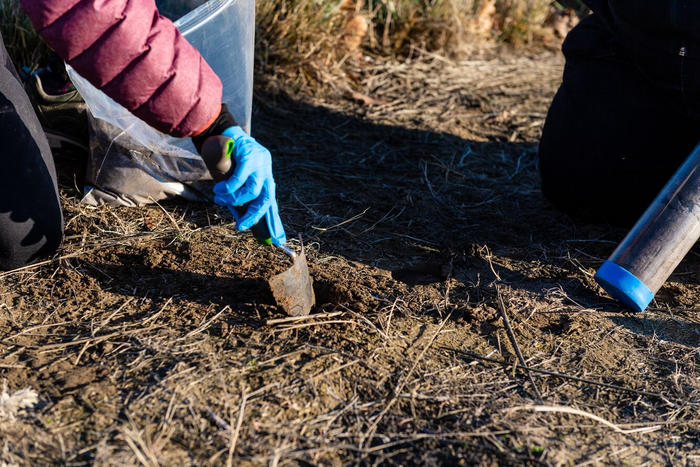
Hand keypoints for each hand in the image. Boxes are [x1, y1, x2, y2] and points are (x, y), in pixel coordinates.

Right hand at [212, 126, 285, 245]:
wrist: (226, 134)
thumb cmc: (231, 160)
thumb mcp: (238, 180)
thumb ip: (241, 196)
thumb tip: (240, 217)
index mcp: (266, 180)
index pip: (272, 203)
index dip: (274, 222)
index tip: (277, 240)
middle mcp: (267, 173)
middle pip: (267, 200)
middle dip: (254, 215)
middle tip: (240, 226)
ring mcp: (260, 164)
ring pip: (252, 191)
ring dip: (234, 199)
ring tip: (219, 199)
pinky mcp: (250, 157)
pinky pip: (240, 178)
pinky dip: (229, 187)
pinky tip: (219, 190)